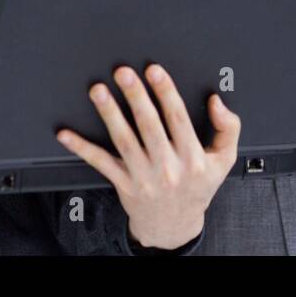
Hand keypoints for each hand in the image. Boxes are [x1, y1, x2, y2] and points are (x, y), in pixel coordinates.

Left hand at [56, 64, 240, 249]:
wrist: (174, 225)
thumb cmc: (197, 187)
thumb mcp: (224, 160)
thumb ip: (228, 128)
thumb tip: (217, 101)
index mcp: (192, 157)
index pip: (177, 118)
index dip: (165, 91)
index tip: (154, 71)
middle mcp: (167, 167)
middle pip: (148, 125)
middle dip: (135, 95)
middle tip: (123, 73)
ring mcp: (143, 176)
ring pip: (124, 139)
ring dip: (109, 113)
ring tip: (99, 92)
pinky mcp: (123, 183)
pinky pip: (100, 162)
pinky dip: (81, 148)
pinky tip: (67, 134)